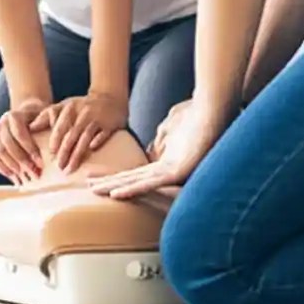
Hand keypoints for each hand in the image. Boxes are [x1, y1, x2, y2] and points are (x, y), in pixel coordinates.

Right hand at [0, 98, 45, 183]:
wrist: (29, 114)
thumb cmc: (42, 118)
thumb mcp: (49, 116)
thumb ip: (51, 124)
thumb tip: (51, 143)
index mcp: (14, 115)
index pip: (19, 133)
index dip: (29, 149)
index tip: (41, 164)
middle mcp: (1, 123)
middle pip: (7, 144)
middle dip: (22, 161)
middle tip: (35, 174)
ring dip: (12, 167)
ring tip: (26, 178)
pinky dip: (0, 168)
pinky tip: (14, 176)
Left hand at [30, 92, 127, 173]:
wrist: (109, 97)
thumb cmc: (82, 105)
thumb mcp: (65, 105)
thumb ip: (47, 115)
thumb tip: (30, 127)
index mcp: (69, 109)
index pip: (60, 127)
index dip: (55, 141)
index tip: (51, 155)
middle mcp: (82, 114)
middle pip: (71, 135)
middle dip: (65, 152)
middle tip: (60, 167)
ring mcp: (96, 119)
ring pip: (85, 138)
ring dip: (78, 153)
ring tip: (71, 167)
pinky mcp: (109, 125)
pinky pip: (103, 134)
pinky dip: (97, 141)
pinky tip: (92, 150)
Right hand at [89, 99, 227, 198]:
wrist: (214, 110)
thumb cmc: (196, 115)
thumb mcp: (171, 125)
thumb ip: (161, 137)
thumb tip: (152, 148)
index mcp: (165, 160)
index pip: (135, 171)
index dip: (115, 174)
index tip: (96, 176)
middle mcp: (167, 169)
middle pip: (132, 179)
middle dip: (109, 183)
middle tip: (89, 188)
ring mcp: (172, 172)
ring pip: (138, 183)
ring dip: (116, 188)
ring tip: (98, 192)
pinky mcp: (177, 172)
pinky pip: (151, 183)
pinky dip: (132, 189)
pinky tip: (117, 193)